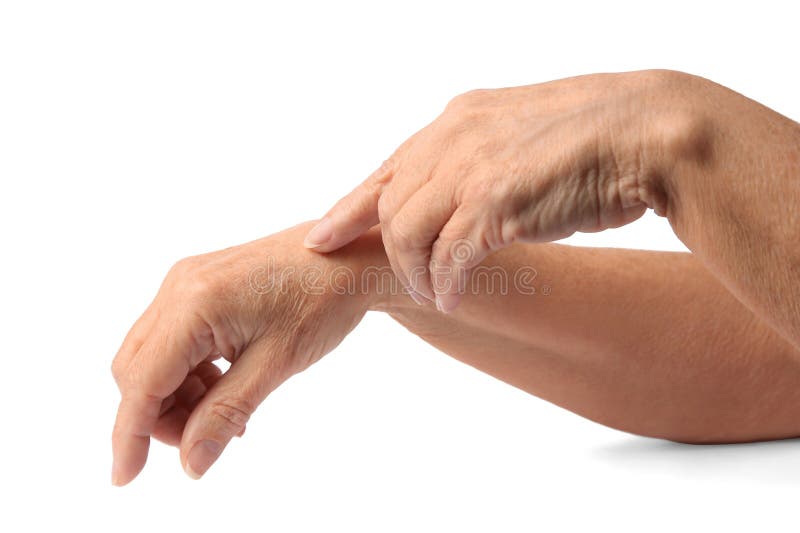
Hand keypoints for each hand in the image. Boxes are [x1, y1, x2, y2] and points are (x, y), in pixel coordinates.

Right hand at [111, 223, 372, 484]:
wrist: (349, 258)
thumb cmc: (321, 302)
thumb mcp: (275, 365)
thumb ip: (226, 414)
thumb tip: (192, 463)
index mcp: (195, 303)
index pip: (143, 379)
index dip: (130, 433)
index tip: (126, 476)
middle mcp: (179, 287)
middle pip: (139, 369)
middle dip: (160, 415)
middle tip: (202, 441)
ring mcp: (186, 283)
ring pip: (154, 357)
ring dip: (177, 397)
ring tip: (225, 418)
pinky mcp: (199, 287)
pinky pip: (175, 340)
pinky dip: (190, 374)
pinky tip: (223, 391)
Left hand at [305, 70, 705, 311]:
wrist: (647, 131)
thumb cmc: (595, 138)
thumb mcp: (520, 135)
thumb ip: (481, 157)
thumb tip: (463, 193)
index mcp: (458, 119)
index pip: (386, 168)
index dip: (349, 205)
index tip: (323, 234)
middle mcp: (454, 138)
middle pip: (387, 203)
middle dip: (381, 249)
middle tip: (396, 282)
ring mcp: (471, 168)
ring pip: (407, 233)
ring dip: (415, 273)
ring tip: (432, 294)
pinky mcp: (494, 203)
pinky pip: (448, 256)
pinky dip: (444, 284)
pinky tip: (451, 298)